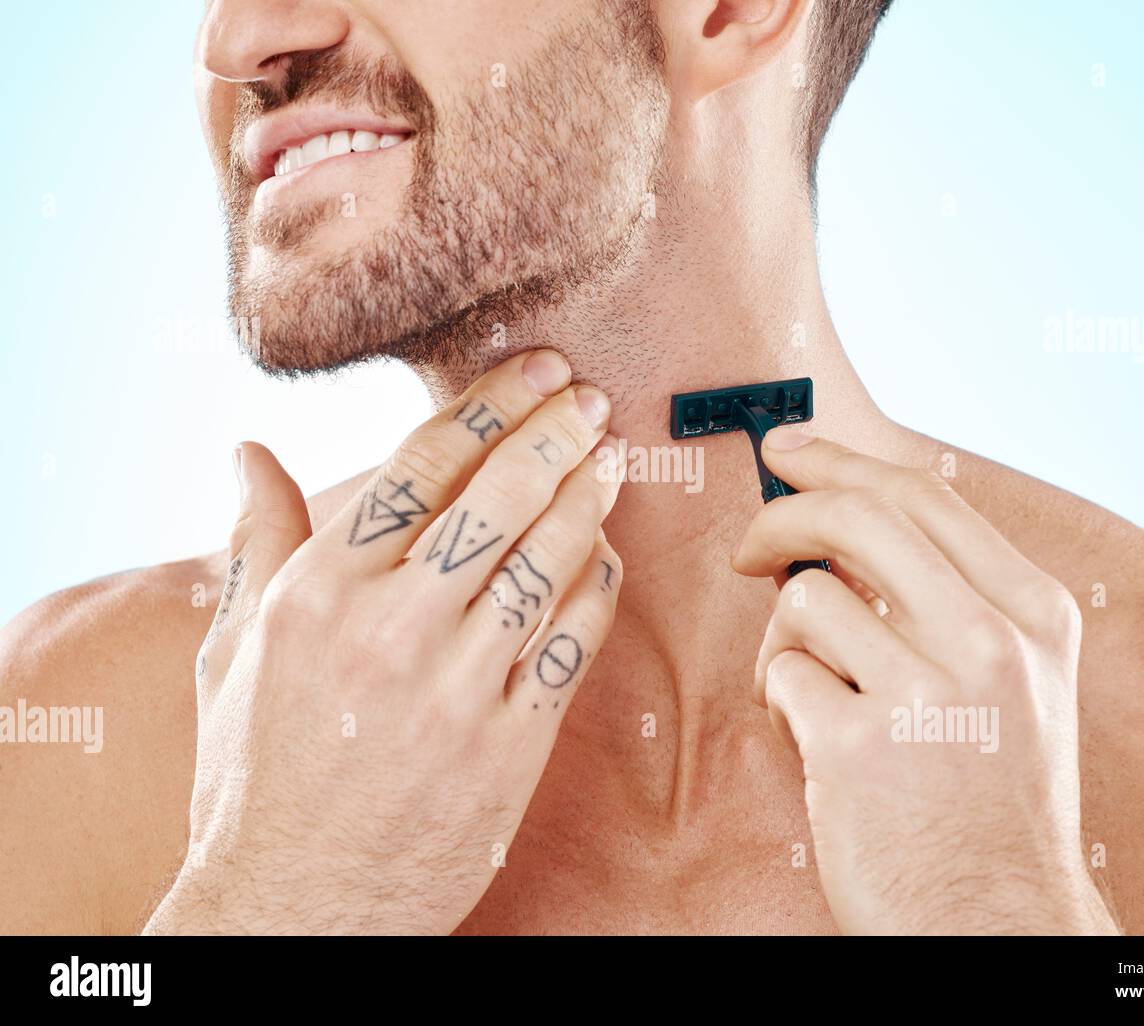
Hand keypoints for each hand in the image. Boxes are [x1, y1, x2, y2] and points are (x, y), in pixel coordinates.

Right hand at [146, 350, 621, 934]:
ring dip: (589, 499)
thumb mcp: (231, 652)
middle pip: (498, 499)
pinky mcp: (509, 746)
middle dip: (555, 434)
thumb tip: (248, 452)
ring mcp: (456, 690)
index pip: (423, 466)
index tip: (537, 370)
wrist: (295, 904)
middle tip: (591, 397)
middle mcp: (390, 630)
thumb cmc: (256, 775)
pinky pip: (572, 644)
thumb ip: (254, 543)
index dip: (490, 405)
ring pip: (545, 563)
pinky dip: (596, 588)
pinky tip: (606, 554)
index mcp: (318, 592)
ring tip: (611, 458)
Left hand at [732, 428, 1115, 934]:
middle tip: (749, 546)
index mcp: (1032, 613)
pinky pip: (782, 675)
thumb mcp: (1013, 681)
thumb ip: (947, 598)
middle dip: (784, 514)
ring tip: (813, 695)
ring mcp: (927, 693)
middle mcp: (989, 640)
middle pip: (858, 517)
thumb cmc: (990, 799)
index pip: (922, 495)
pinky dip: (781, 699)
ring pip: (805, 599)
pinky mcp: (860, 747)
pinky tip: (816, 741)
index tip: (788, 450)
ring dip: (784, 642)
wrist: (998, 918)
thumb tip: (840, 522)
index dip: (840, 461)